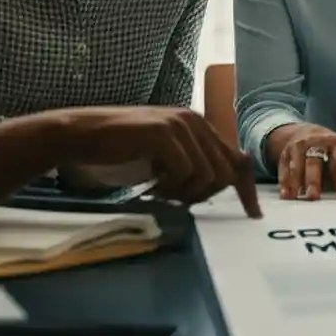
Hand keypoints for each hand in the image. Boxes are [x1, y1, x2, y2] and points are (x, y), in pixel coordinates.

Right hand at [63, 107, 260, 217]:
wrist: (82, 135)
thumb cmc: (121, 151)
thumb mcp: (166, 158)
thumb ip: (194, 163)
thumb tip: (223, 184)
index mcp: (199, 126)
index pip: (237, 158)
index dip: (246, 189)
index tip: (253, 214)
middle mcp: (195, 120)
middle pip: (227, 171)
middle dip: (205, 195)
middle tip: (176, 199)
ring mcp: (180, 124)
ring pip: (208, 175)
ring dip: (185, 193)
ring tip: (160, 190)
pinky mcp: (164, 133)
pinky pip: (186, 172)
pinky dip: (171, 187)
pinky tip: (152, 186)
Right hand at [267, 123, 335, 200]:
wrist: (309, 134)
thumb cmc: (333, 153)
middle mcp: (316, 141)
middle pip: (314, 161)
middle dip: (314, 180)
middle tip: (314, 197)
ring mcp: (298, 146)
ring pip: (297, 165)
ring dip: (296, 182)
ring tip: (296, 198)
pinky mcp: (286, 153)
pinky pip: (284, 168)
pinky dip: (285, 182)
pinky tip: (286, 195)